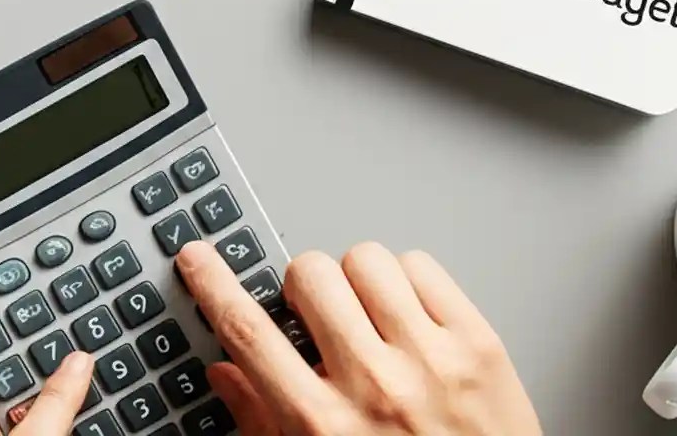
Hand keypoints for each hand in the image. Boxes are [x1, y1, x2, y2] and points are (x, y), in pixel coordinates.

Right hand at [177, 241, 541, 435]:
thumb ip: (263, 420)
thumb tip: (225, 369)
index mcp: (321, 426)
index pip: (249, 332)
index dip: (214, 285)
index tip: (198, 258)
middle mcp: (373, 386)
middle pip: (310, 276)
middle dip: (303, 285)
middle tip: (315, 311)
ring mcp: (430, 360)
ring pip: (367, 260)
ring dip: (357, 280)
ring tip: (368, 315)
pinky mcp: (477, 344)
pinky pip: (424, 268)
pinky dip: (409, 281)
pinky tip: (408, 315)